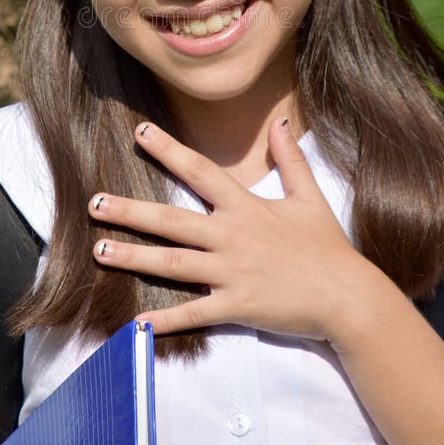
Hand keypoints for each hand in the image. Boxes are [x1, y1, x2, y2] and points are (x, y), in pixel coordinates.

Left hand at [88, 118, 372, 340]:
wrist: (349, 297)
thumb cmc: (328, 247)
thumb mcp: (310, 196)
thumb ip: (290, 158)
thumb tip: (280, 121)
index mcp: (246, 207)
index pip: (200, 170)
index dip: (169, 149)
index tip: (139, 133)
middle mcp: (232, 236)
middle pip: (172, 220)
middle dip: (130, 211)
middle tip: (94, 203)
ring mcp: (232, 273)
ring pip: (173, 264)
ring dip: (134, 258)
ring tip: (100, 252)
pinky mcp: (237, 306)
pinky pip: (195, 313)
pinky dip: (165, 320)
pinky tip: (135, 323)